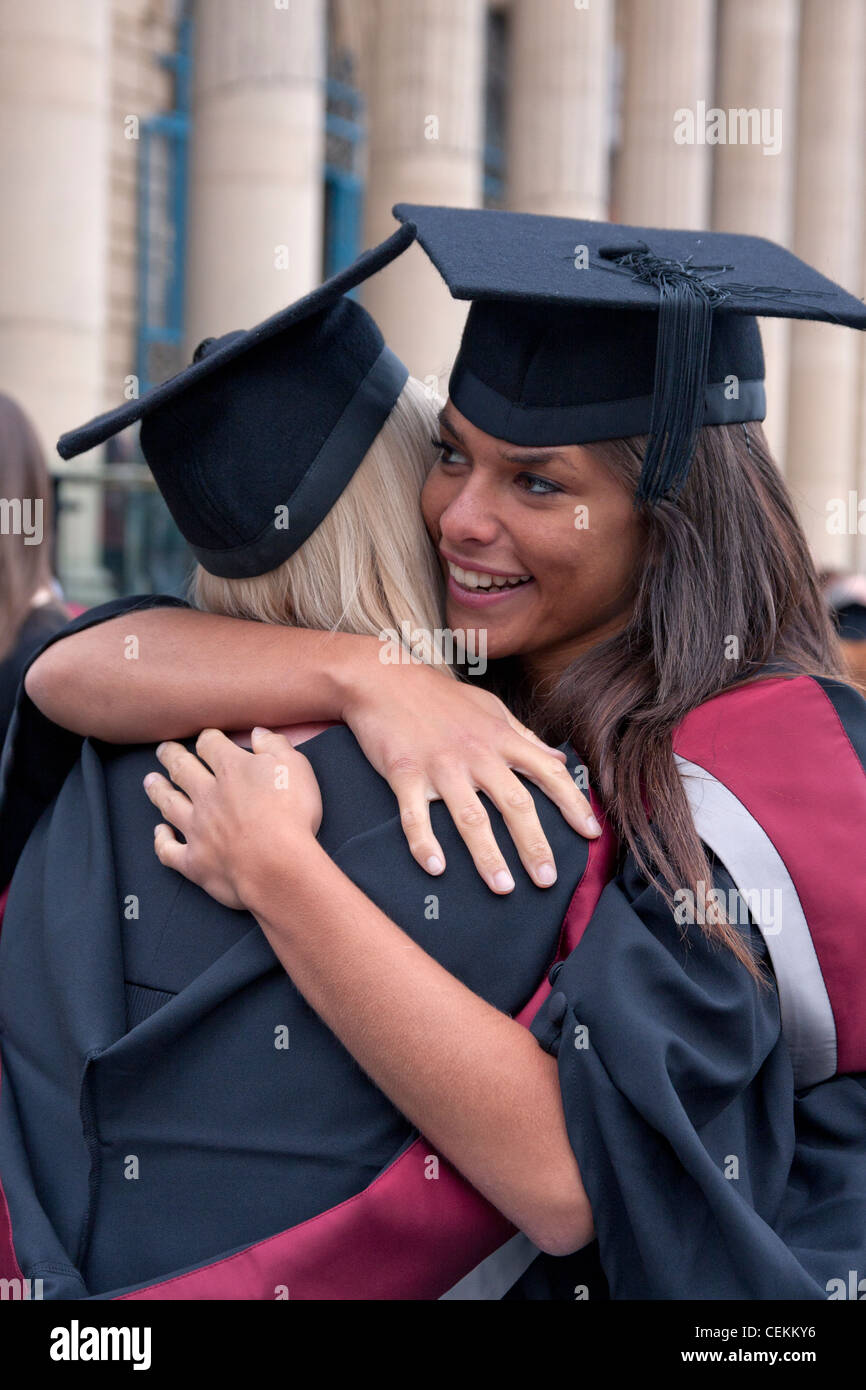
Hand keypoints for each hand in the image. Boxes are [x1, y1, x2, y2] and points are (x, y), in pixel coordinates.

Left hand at [143, 727, 320, 909]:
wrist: (278, 867)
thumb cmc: (292, 816)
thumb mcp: (295, 768)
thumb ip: (275, 746)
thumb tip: (257, 732)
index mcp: (232, 769)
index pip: (210, 744)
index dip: (208, 739)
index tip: (208, 738)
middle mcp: (207, 795)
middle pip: (181, 769)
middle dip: (171, 756)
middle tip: (163, 750)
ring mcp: (196, 829)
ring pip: (169, 804)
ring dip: (158, 791)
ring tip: (150, 781)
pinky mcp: (194, 861)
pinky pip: (168, 850)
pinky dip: (161, 840)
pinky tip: (159, 833)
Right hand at [342, 660, 600, 893]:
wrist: (383, 679)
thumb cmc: (441, 697)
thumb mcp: (491, 708)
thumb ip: (525, 736)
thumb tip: (558, 757)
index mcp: (501, 739)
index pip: (549, 773)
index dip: (573, 804)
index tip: (591, 834)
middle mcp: (477, 754)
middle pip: (514, 804)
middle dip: (534, 844)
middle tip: (547, 879)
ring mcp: (440, 766)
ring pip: (470, 817)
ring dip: (488, 856)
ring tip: (502, 888)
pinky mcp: (404, 773)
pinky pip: (415, 815)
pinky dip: (424, 843)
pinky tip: (436, 869)